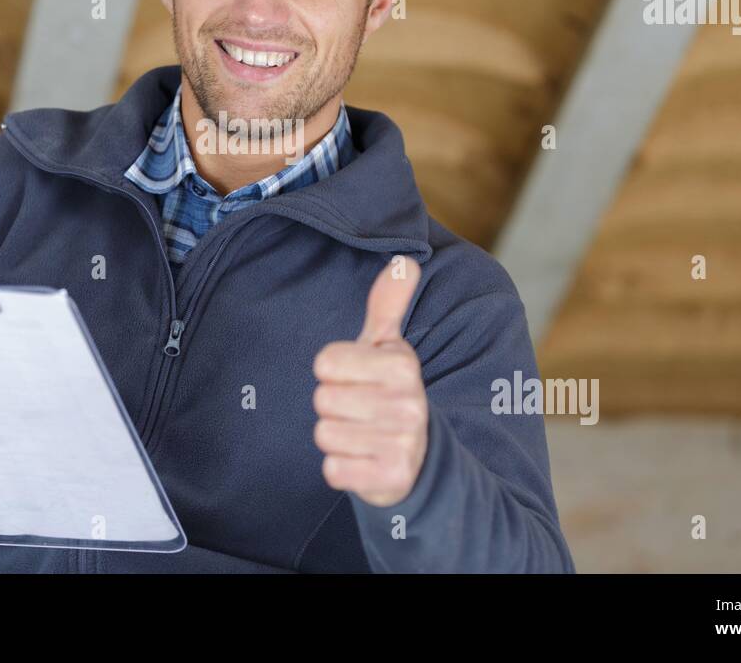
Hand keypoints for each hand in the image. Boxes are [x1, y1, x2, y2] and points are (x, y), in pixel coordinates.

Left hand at [312, 256, 426, 506]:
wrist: (418, 458)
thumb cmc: (389, 393)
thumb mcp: (388, 348)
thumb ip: (387, 305)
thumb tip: (404, 261)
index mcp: (402, 364)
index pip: (325, 362)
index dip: (333, 372)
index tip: (357, 380)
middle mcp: (408, 402)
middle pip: (322, 399)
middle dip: (333, 407)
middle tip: (360, 411)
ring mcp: (403, 442)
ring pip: (325, 434)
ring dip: (336, 438)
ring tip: (362, 434)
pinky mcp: (392, 478)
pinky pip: (333, 469)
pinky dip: (341, 468)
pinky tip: (363, 461)